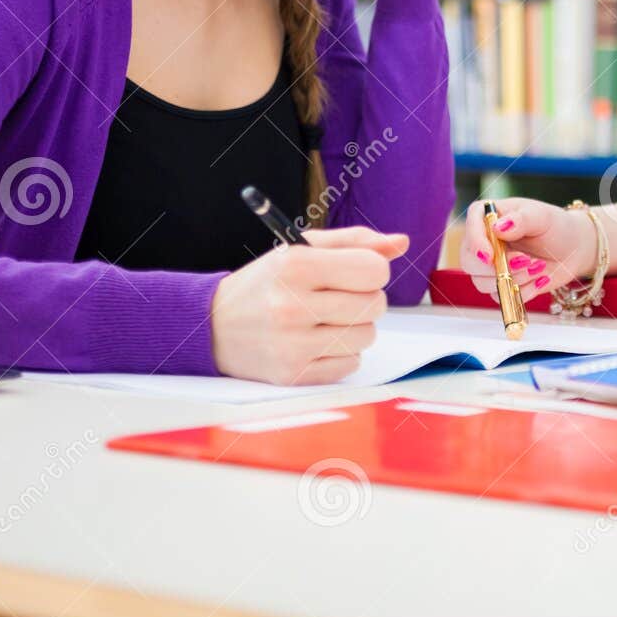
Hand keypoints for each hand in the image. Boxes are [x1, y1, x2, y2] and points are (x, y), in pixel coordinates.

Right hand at [210, 227, 407, 383]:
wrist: (213, 325)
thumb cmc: (269, 281)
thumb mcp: (303, 248)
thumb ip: (356, 241)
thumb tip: (402, 243)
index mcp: (296, 266)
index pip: (374, 270)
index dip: (372, 270)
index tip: (355, 272)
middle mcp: (292, 306)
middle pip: (375, 306)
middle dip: (364, 299)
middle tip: (336, 297)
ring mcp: (291, 345)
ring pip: (367, 337)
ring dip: (354, 328)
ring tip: (324, 320)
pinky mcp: (292, 374)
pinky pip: (350, 364)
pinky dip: (341, 354)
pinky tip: (315, 342)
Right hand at [459, 197, 594, 298]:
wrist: (572, 249)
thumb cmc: (556, 226)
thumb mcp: (543, 217)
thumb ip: (522, 219)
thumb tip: (498, 228)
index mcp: (491, 217)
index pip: (472, 225)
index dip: (475, 242)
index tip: (489, 256)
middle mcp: (485, 242)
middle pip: (469, 261)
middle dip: (495, 267)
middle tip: (524, 261)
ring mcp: (491, 266)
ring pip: (483, 283)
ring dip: (512, 279)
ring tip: (538, 266)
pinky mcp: (501, 284)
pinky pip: (501, 297)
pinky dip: (522, 292)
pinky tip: (541, 280)